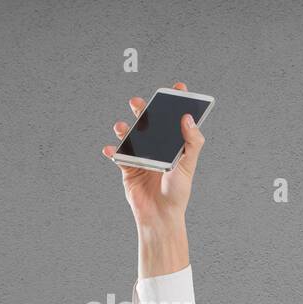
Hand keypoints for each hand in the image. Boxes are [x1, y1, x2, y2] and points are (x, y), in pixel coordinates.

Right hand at [102, 82, 205, 229]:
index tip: (178, 87)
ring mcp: (141, 154)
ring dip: (124, 127)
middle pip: (149, 121)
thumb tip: (188, 118)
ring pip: (130, 134)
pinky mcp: (127, 166)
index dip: (177, 102)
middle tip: (139, 102)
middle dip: (143, 109)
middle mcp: (157, 146)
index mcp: (174, 145)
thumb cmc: (177, 192)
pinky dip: (112, 150)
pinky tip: (111, 149)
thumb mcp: (187, 166)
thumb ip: (191, 142)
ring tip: (122, 126)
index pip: (176, 119)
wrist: (160, 216)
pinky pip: (117, 154)